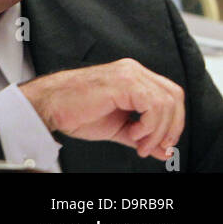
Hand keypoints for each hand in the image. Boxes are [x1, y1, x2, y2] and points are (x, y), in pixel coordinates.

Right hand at [19, 58, 184, 159]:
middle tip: (156, 146)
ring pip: (166, 102)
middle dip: (171, 127)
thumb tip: (164, 151)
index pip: (169, 95)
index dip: (173, 121)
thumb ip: (142, 137)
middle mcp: (133, 71)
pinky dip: (149, 125)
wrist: (48, 106)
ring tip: (139, 142)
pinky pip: (152, 105)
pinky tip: (133, 132)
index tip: (162, 143)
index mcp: (132, 77)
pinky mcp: (122, 82)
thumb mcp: (117, 127)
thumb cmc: (74, 112)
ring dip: (158, 130)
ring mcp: (128, 74)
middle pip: (174, 96)